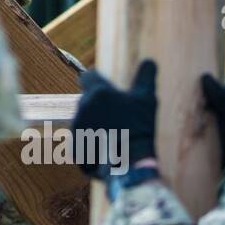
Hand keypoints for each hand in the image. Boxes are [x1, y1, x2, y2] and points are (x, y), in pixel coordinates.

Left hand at [71, 59, 158, 179]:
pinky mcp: (75, 147)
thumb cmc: (140, 128)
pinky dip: (92, 144)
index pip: (88, 76)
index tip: (107, 87)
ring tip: (116, 137)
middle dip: (100, 106)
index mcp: (97, 93)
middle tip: (119, 118)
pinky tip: (109, 150)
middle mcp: (82, 108)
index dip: (97, 79)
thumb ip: (146, 76)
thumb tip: (149, 60)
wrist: (131, 163)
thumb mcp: (147, 99)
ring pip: (84, 121)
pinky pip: (82, 141)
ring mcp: (76, 129)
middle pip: (88, 101)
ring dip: (95, 125)